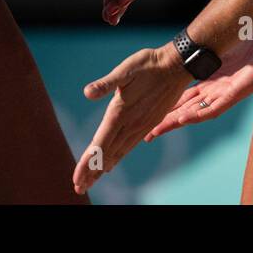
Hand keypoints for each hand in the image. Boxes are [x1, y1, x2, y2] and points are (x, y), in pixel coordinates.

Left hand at [72, 42, 190, 194]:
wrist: (176, 65)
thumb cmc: (149, 64)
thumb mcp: (126, 70)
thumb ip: (106, 83)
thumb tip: (87, 92)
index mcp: (120, 112)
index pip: (99, 144)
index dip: (87, 163)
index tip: (76, 179)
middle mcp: (130, 124)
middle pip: (107, 154)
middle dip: (92, 173)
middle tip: (79, 188)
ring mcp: (141, 125)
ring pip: (119, 152)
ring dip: (103, 168)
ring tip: (91, 181)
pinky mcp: (148, 123)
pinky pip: (129, 146)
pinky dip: (118, 157)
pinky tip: (112, 162)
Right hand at [144, 33, 252, 140]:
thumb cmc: (251, 43)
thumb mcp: (219, 45)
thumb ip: (203, 46)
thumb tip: (186, 38)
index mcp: (210, 81)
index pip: (183, 99)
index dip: (167, 108)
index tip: (149, 116)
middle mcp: (215, 91)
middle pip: (186, 110)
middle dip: (166, 121)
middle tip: (146, 134)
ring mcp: (225, 94)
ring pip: (197, 112)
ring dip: (177, 121)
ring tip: (157, 130)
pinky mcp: (236, 93)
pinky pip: (214, 107)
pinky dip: (198, 114)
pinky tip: (183, 119)